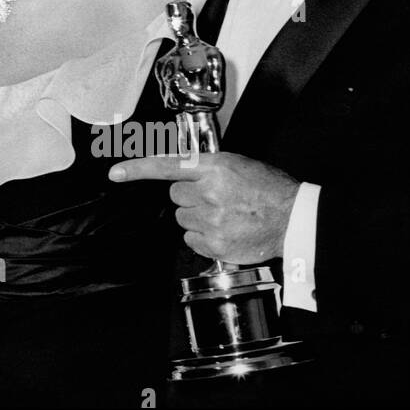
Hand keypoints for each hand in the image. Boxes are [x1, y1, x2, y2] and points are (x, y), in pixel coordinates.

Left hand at [110, 151, 299, 263]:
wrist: (294, 218)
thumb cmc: (269, 190)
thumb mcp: (237, 164)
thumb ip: (206, 168)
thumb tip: (182, 174)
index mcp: (214, 168)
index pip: (166, 166)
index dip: (137, 169)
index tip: (115, 173)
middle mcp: (208, 193)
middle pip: (175, 197)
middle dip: (189, 198)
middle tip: (214, 199)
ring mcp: (211, 221)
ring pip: (183, 219)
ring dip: (197, 218)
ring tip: (225, 216)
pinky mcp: (214, 245)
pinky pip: (190, 240)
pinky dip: (203, 238)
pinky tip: (224, 231)